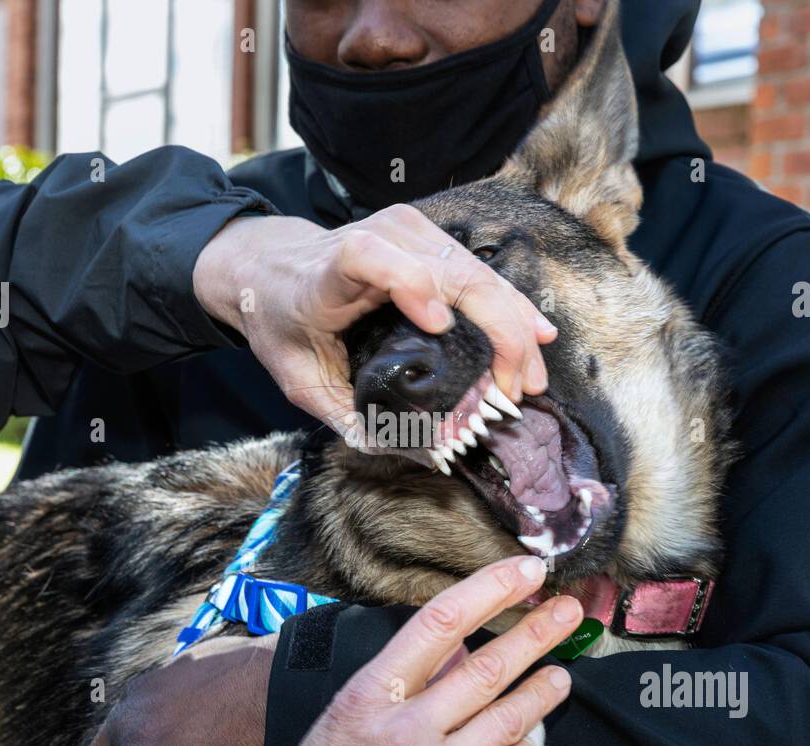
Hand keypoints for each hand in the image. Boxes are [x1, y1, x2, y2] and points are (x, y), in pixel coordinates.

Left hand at [193, 206, 555, 436]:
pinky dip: (510, 305)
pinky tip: (536, 334)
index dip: (409, 283)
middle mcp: (377, 239)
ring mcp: (408, 232)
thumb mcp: (296, 376)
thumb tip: (391, 448)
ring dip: (514, 324)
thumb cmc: (284, 321)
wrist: (273, 266)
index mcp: (330, 273)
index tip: (439, 325)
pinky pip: (480, 270)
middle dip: (496, 331)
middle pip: (449, 270)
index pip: (367, 258)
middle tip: (515, 389)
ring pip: (477, 272)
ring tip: (531, 377)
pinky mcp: (429, 236)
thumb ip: (338, 411)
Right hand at [230, 556, 577, 745]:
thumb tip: (457, 644)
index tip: (523, 572)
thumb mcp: (344, 718)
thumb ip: (399, 678)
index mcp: (367, 698)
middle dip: (537, 632)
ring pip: (510, 720)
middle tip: (565, 612)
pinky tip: (534, 732)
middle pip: (488, 667)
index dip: (490, 588)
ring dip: (543, 689)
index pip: (440, 623)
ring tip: (559, 672)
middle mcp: (404, 735)